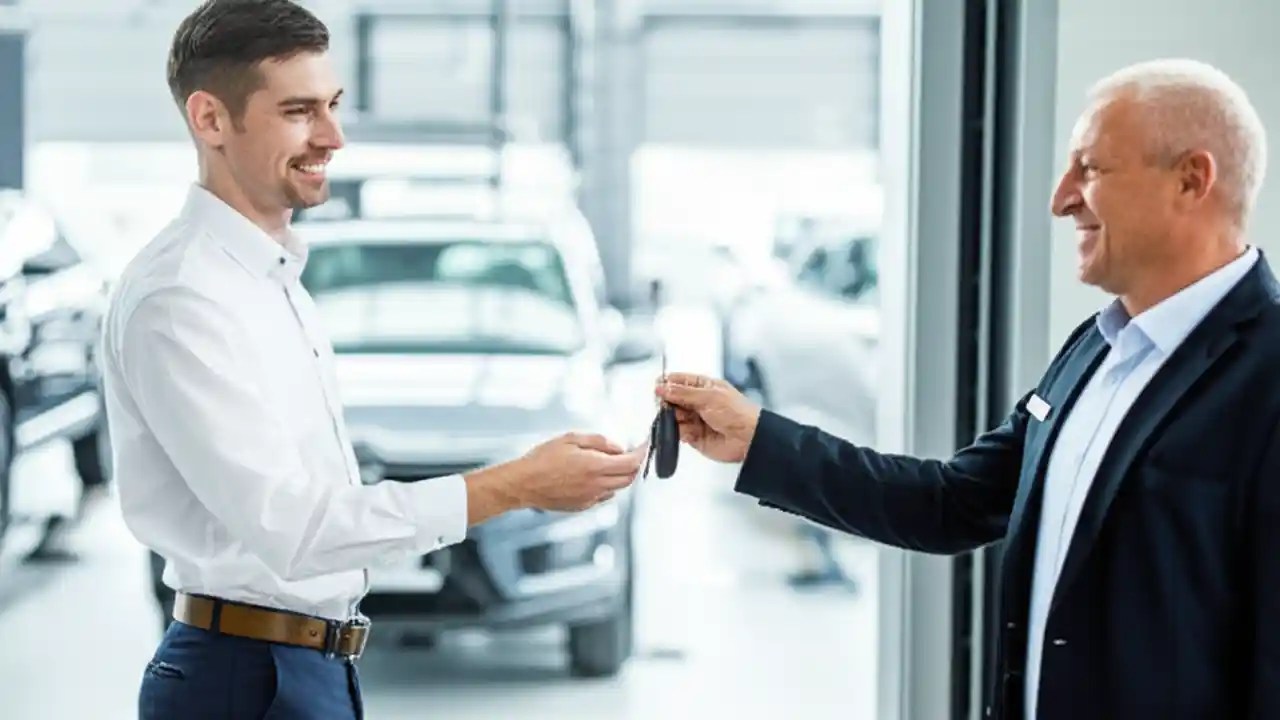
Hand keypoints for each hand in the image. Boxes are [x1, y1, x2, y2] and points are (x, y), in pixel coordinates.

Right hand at [514, 433, 644, 511]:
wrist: (523, 484)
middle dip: (634, 465)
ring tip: (611, 462)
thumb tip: (617, 447)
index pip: (631, 463)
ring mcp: (591, 498)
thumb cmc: (542, 459)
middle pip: (629, 478)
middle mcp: (596, 485)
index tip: (644, 445)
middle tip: (631, 453)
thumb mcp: (570, 439)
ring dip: (621, 476)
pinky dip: (607, 485)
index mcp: (594, 466)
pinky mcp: (583, 506)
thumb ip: (598, 442)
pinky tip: (596, 476)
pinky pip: (604, 496)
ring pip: (618, 488)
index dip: (641, 453)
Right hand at [655, 372, 761, 462]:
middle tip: (668, 406)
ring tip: (682, 419)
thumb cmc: (738, 413)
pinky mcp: (694, 436)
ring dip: (673, 418)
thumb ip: (683, 393)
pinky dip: (677, 432)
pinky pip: (677, 432)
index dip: (667, 383)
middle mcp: (698, 402)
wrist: (749, 439)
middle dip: (668, 402)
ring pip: (673, 416)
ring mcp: (695, 419)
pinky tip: (684, 431)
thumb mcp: (709, 397)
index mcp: (704, 387)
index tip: (658, 388)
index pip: (679, 381)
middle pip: (672, 399)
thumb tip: (663, 387)